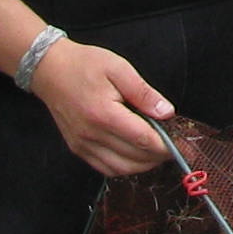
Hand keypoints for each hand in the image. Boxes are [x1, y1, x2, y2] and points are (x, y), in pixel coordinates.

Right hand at [30, 40, 180, 175]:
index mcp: (104, 114)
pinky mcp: (77, 148)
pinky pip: (105, 168)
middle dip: (158, 156)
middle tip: (173, 147)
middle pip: (134, 158)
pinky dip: (124, 167)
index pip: (143, 140)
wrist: (49, 70)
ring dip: (143, 165)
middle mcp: (91, 135)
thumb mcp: (120, 69)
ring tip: (157, 152)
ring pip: (121, 169)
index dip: (166, 146)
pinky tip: (135, 156)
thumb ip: (144, 93)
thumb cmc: (85, 64)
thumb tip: (167, 113)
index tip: (182, 145)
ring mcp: (82, 145)